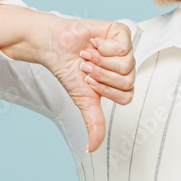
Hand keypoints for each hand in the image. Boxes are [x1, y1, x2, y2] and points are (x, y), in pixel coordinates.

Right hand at [42, 17, 134, 153]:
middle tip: (86, 67)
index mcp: (121, 83)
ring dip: (100, 61)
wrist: (54, 46)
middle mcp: (126, 67)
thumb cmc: (70, 70)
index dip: (105, 90)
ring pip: (126, 64)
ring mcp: (126, 49)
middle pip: (126, 80)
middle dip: (100, 76)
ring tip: (87, 55)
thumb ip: (94, 122)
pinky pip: (122, 46)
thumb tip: (93, 149)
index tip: (89, 82)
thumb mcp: (84, 100)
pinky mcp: (121, 32)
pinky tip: (93, 42)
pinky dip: (102, 47)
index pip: (126, 96)